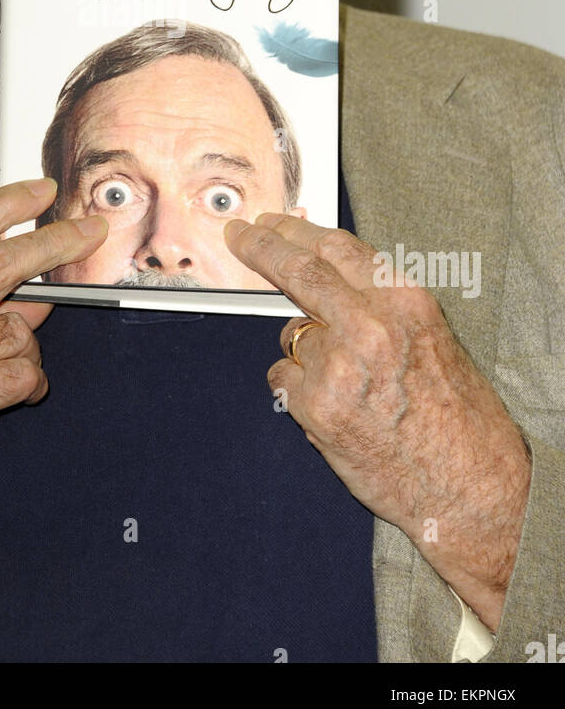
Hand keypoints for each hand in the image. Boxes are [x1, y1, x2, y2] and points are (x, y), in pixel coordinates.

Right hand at [0, 178, 106, 606]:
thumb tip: (27, 287)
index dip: (4, 206)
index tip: (40, 192)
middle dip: (52, 242)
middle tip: (89, 231)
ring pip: (19, 328)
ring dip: (28, 350)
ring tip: (6, 372)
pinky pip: (24, 374)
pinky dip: (30, 385)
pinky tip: (14, 396)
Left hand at [224, 212, 531, 631]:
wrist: (469, 486)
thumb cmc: (456, 415)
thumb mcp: (429, 336)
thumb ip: (377, 303)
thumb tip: (324, 277)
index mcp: (403, 301)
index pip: (335, 247)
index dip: (295, 229)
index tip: (271, 222)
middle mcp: (369, 325)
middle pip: (297, 269)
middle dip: (260, 246)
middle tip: (239, 236)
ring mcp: (338, 365)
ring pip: (292, 337)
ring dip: (306, 354)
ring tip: (351, 386)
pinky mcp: (316, 405)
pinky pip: (285, 379)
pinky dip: (299, 391)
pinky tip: (338, 411)